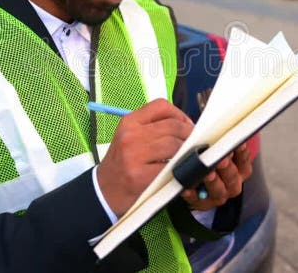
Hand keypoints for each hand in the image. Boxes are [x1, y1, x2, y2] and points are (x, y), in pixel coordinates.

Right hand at [97, 99, 193, 216]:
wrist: (104, 191)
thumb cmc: (122, 163)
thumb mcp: (129, 137)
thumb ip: (152, 127)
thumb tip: (187, 124)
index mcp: (129, 122)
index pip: (161, 106)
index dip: (180, 114)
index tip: (187, 125)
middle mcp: (130, 136)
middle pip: (173, 126)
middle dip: (189, 134)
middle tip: (193, 144)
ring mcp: (134, 156)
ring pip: (175, 145)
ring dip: (187, 152)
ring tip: (187, 157)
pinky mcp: (141, 176)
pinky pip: (171, 166)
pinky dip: (181, 168)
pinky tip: (179, 171)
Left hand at [180, 143, 252, 210]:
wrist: (200, 186)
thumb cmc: (210, 161)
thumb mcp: (219, 150)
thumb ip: (220, 142)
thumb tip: (216, 130)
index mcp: (241, 170)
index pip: (244, 159)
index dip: (240, 151)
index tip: (236, 143)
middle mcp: (232, 184)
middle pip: (232, 176)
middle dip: (226, 167)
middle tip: (221, 159)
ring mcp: (218, 195)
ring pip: (218, 190)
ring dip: (212, 181)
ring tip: (207, 173)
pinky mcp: (202, 203)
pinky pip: (196, 199)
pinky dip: (191, 194)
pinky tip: (186, 188)